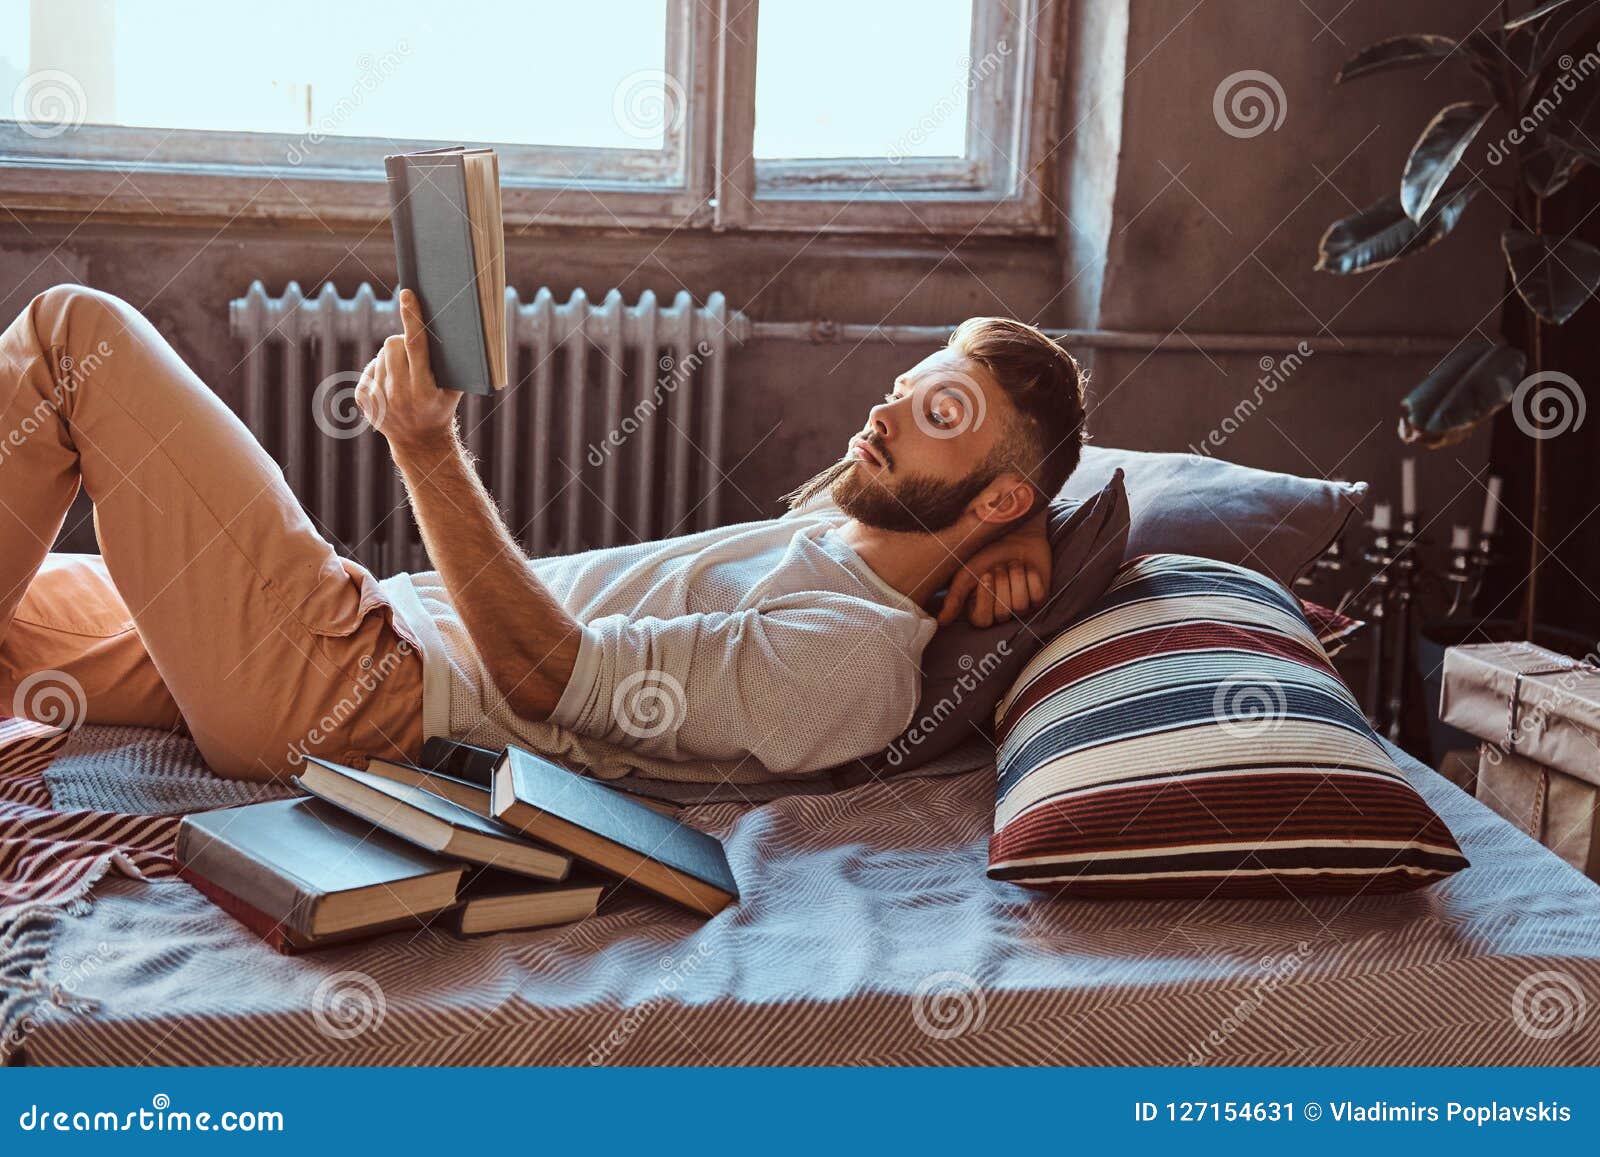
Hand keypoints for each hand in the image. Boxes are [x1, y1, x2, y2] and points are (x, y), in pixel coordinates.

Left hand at [356, 289, 460, 452]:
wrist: (420, 442)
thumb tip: (446, 325)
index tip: (408, 295)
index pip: (416, 346)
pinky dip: (382, 371)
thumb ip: (449, 362)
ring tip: (406, 377)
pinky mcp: (364, 399)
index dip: (413, 318)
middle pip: (394, 344)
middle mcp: (399, 394)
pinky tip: (393, 387)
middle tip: (415, 356)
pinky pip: (371, 367)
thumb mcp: (454, 388)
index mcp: (424, 390)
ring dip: (394, 358)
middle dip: (404, 341)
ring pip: (382, 354)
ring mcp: (379, 398)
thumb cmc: (441, 407)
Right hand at [938, 511, 1050, 627]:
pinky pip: (1037, 597)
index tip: (985, 575)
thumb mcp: (966, 573)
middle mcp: (1000, 610)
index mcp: (980, 607)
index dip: (985, 597)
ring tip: (1012, 564)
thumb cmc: (986, 551)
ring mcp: (1022, 605)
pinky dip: (1031, 577)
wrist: (1013, 532)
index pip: (982, 621)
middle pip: (1003, 614)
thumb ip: (954, 597)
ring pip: (1020, 606)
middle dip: (1001, 584)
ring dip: (1015, 578)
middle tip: (999, 567)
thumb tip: (941, 622)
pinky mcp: (1040, 596)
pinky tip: (1027, 567)